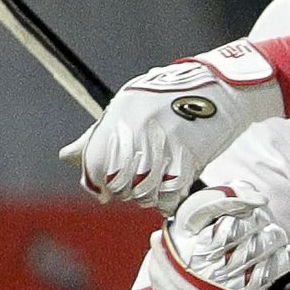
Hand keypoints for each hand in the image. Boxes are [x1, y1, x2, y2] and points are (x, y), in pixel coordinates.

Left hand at [65, 42, 284, 210]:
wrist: (224, 89)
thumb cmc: (171, 97)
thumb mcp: (130, 105)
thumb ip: (97, 134)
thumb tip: (66, 156)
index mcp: (121, 111)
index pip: (94, 164)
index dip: (97, 183)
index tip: (104, 189)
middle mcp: (140, 126)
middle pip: (118, 183)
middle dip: (123, 192)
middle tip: (133, 187)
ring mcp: (165, 143)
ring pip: (144, 193)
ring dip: (147, 196)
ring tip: (155, 183)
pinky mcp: (189, 158)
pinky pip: (170, 196)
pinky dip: (168, 199)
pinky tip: (171, 186)